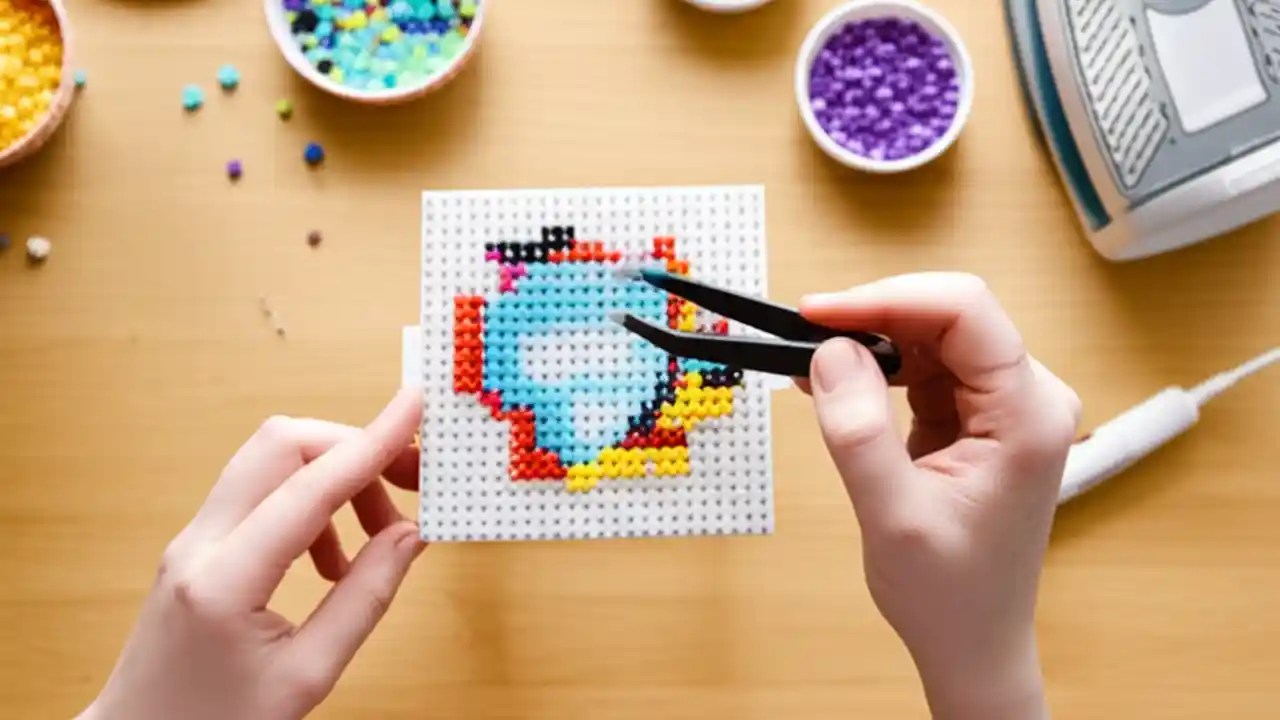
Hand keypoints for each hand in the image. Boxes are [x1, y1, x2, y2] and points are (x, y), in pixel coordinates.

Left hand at [81, 390, 425, 719]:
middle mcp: (199, 544)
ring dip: (335, 478)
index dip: (372, 442)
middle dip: (355, 449)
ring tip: (376, 537)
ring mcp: (192, 539)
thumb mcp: (307, 677)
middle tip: (411, 482)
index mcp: (224, 580)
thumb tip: (411, 536)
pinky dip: (311, 502)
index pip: (310, 486)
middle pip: (283, 444)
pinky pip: (261, 492)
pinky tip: (334, 559)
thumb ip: (364, 599)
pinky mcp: (197, 544)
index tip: (415, 405)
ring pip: (271, 460)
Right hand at [801, 274, 1079, 719]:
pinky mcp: (975, 419)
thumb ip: (859, 432)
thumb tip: (829, 352)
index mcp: (1027, 416)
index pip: (965, 312)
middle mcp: (1026, 399)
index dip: (886, 298)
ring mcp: (1002, 407)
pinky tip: (831, 384)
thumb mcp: (892, 518)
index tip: (817, 313)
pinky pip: (921, 369)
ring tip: (807, 363)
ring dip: (868, 341)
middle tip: (801, 336)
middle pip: (946, 316)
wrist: (972, 643)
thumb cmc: (949, 596)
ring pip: (929, 337)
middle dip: (870, 316)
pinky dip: (873, 369)